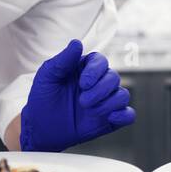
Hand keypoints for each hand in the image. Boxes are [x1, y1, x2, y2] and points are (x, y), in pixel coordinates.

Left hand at [19, 39, 134, 151]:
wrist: (41, 129)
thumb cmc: (43, 98)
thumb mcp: (47, 77)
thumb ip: (63, 60)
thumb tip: (77, 43)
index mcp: (85, 69)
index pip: (101, 61)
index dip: (96, 71)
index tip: (83, 83)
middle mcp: (99, 83)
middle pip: (114, 77)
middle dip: (100, 90)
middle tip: (83, 101)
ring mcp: (106, 101)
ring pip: (122, 95)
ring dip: (108, 104)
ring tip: (90, 111)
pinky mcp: (111, 119)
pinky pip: (129, 115)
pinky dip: (124, 116)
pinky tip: (110, 118)